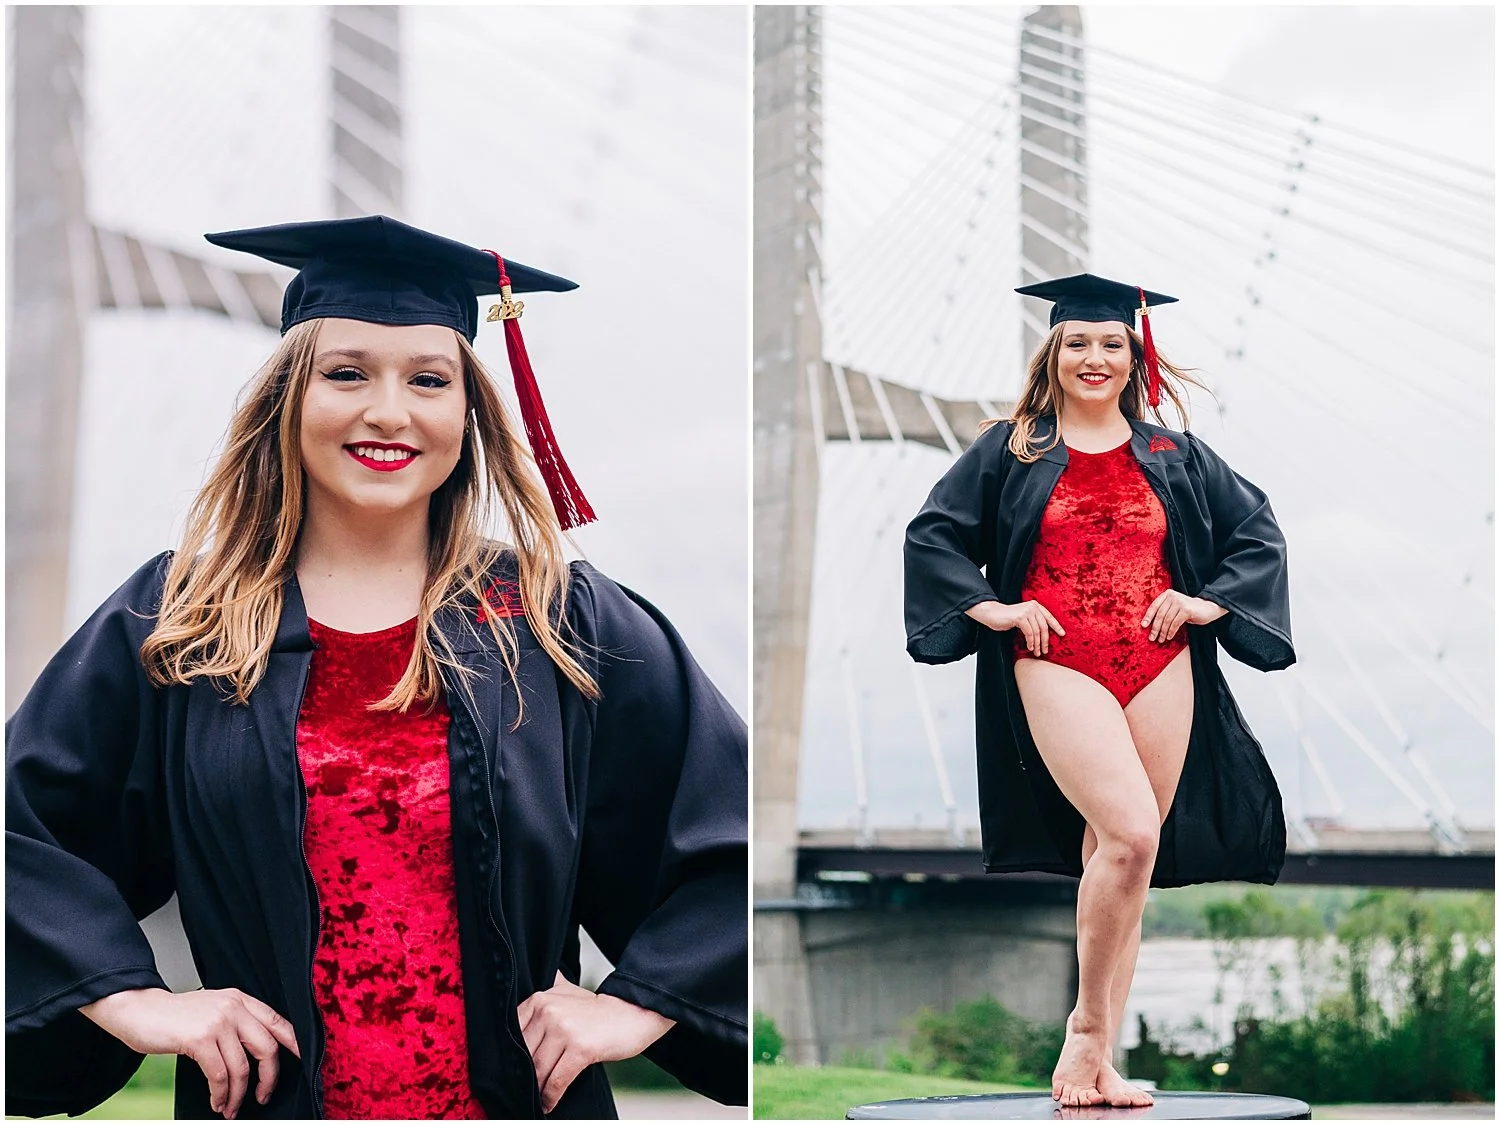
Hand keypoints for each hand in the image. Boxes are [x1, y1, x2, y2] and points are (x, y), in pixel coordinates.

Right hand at [79, 987, 298, 1118]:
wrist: (139, 1009)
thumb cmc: (175, 1016)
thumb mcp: (213, 1009)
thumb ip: (236, 1023)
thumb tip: (258, 1052)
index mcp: (241, 1000)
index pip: (278, 1022)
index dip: (294, 1044)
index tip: (301, 1063)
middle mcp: (234, 1007)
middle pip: (267, 1048)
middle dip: (268, 1079)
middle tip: (262, 1097)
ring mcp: (217, 1022)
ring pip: (242, 1067)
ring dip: (238, 1095)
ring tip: (230, 1108)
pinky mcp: (200, 1038)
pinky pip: (219, 1075)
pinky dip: (220, 1094)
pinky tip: (216, 1102)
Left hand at [518, 972, 675, 1113]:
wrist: (632, 1012)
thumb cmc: (596, 1010)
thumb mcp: (565, 993)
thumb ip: (542, 999)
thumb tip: (513, 1019)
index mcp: (540, 999)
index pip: (513, 1033)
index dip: (512, 1057)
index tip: (514, 1072)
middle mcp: (549, 1011)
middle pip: (525, 1054)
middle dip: (524, 1076)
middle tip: (522, 1090)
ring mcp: (565, 1029)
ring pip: (539, 1069)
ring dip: (536, 1090)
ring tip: (537, 1099)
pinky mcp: (581, 1048)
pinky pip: (557, 1080)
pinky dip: (551, 1096)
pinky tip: (549, 1103)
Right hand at [967, 599, 1064, 655]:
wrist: (992, 614)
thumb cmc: (1007, 618)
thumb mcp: (1023, 618)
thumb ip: (1033, 621)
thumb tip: (1044, 635)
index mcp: (1035, 606)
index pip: (1049, 617)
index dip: (1056, 626)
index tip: (1062, 634)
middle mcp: (1032, 607)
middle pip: (1044, 626)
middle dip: (1045, 641)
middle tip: (1045, 651)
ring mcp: (1026, 611)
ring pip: (1037, 631)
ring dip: (1037, 644)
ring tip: (1037, 652)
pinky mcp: (1020, 617)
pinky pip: (1029, 633)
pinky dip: (1030, 642)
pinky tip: (1030, 647)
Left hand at [1142, 590, 1225, 641]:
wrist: (1208, 608)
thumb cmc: (1188, 610)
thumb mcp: (1174, 608)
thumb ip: (1164, 611)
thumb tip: (1149, 625)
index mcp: (1167, 594)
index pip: (1154, 606)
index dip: (1148, 617)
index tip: (1143, 626)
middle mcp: (1172, 596)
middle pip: (1160, 614)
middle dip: (1155, 628)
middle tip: (1152, 638)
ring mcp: (1180, 602)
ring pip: (1167, 620)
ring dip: (1163, 632)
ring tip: (1161, 639)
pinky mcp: (1186, 610)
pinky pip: (1175, 623)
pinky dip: (1171, 631)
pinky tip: (1169, 637)